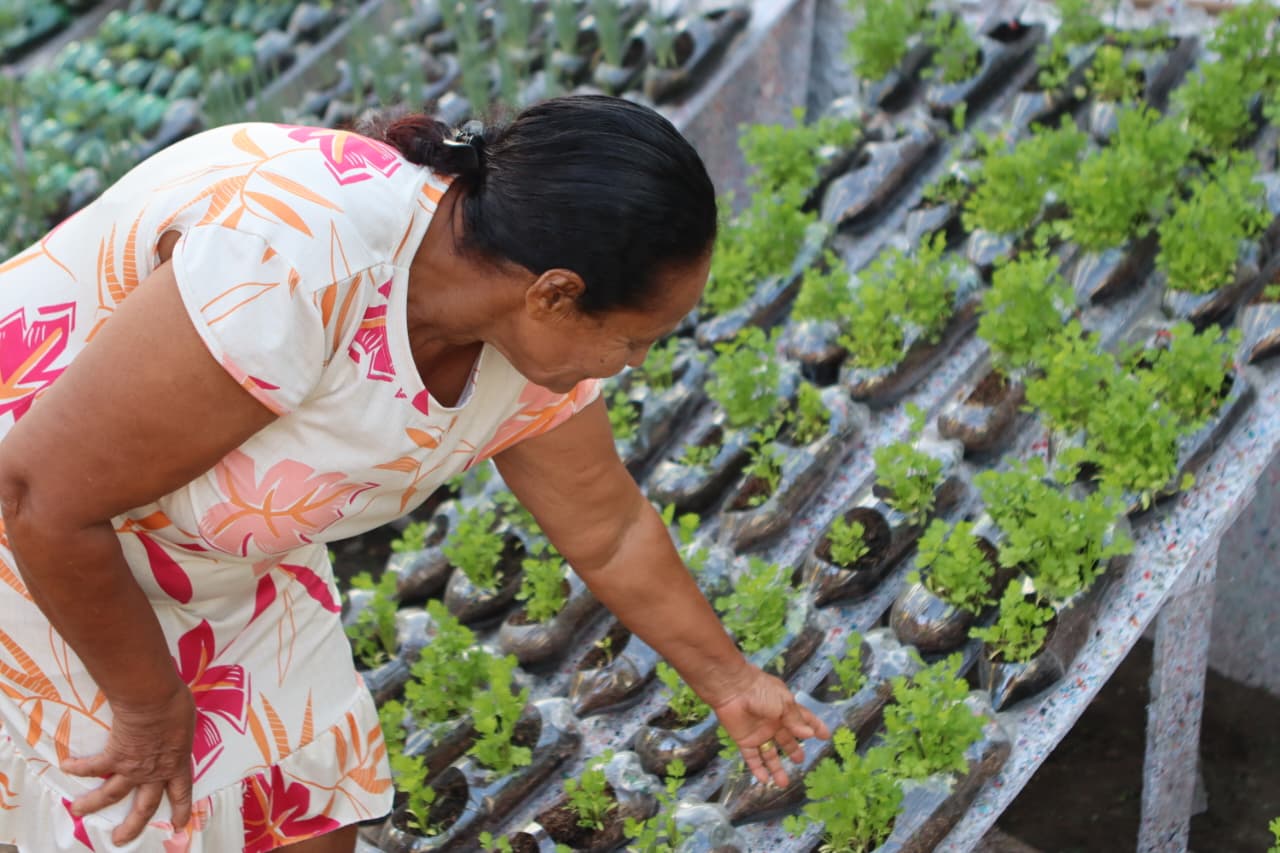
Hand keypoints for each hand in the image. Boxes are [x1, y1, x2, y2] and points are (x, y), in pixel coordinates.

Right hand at [61, 685, 195, 845]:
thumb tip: (175, 727)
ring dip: (91, 804)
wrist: (154, 699)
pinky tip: (66, 765)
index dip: (181, 810)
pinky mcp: (113, 756)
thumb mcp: (187, 722)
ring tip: (77, 811)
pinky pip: (92, 766)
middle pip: (144, 807)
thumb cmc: (175, 704)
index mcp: (177, 764)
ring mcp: (132, 767)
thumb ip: (179, 734)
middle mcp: (154, 772)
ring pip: (110, 795)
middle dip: (132, 826)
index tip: (177, 825)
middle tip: (119, 840)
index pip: (182, 792)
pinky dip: (77, 766)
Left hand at [711, 665, 829, 787]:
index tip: (825, 736)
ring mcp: (758, 733)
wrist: (732, 690)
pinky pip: (752, 758)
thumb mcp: (784, 703)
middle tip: (800, 761)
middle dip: (793, 750)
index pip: (804, 720)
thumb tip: (808, 734)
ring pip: (769, 754)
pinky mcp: (744, 740)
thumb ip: (795, 721)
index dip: (815, 727)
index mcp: (785, 710)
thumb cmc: (761, 692)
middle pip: (786, 740)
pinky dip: (758, 769)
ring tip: (784, 783)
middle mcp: (773, 723)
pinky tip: (764, 780)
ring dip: (776, 768)